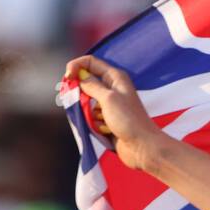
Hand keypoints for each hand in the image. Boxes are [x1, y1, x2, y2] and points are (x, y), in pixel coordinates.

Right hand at [63, 55, 161, 171]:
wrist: (142, 146)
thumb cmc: (129, 120)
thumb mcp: (108, 98)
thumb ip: (91, 85)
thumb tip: (78, 76)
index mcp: (115, 77)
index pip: (90, 62)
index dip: (76, 66)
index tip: (67, 78)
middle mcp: (112, 88)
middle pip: (85, 82)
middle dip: (79, 92)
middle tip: (79, 102)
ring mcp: (109, 104)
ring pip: (86, 101)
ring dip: (88, 111)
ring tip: (101, 120)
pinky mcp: (106, 119)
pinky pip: (90, 116)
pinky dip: (93, 122)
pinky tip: (104, 129)